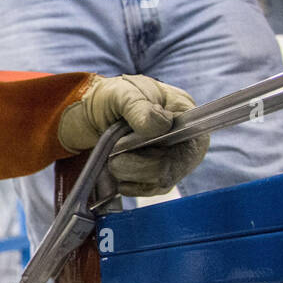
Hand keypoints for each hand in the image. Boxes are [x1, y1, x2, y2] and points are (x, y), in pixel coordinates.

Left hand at [58, 74, 207, 195]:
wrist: (89, 114)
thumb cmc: (111, 97)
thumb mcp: (122, 93)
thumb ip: (140, 107)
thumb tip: (159, 125)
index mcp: (183, 113)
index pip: (193, 140)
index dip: (169, 151)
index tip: (134, 145)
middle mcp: (182, 139)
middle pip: (177, 166)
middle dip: (140, 165)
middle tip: (114, 157)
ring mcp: (170, 158)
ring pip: (161, 181)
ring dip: (130, 173)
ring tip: (111, 158)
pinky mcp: (153, 175)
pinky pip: (148, 189)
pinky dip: (128, 184)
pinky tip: (114, 171)